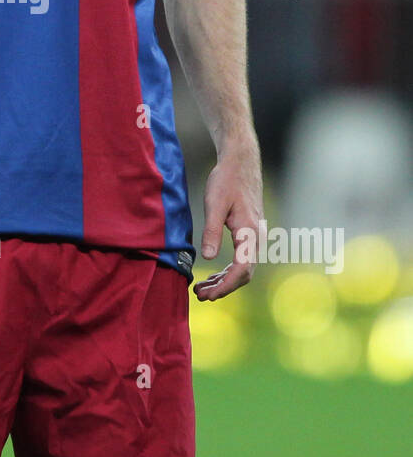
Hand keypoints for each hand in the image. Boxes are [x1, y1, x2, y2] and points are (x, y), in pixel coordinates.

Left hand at [193, 142, 262, 301]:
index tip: (208, 295)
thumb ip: (212, 231)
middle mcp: (256, 237)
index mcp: (249, 232)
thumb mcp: (215, 204)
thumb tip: (209, 259)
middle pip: (244, 273)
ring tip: (202, 289)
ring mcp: (254, 235)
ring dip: (224, 280)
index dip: (226, 285)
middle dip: (223, 288)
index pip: (242, 269)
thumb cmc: (227, 179)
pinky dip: (227, 270)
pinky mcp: (249, 233)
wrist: (241, 161)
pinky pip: (241, 258)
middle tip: (200, 296)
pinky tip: (213, 273)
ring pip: (243, 267)